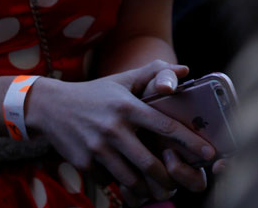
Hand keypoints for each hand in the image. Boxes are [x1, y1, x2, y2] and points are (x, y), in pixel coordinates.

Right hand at [25, 61, 211, 204]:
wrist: (48, 106)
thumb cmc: (92, 94)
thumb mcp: (119, 81)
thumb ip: (151, 74)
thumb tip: (185, 70)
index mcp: (126, 106)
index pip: (165, 126)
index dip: (190, 142)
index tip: (209, 154)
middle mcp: (113, 128)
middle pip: (151, 164)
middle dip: (167, 178)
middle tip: (174, 182)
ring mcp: (98, 147)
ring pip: (132, 179)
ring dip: (146, 187)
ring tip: (152, 187)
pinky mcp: (85, 162)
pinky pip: (110, 181)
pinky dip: (119, 183)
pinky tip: (121, 178)